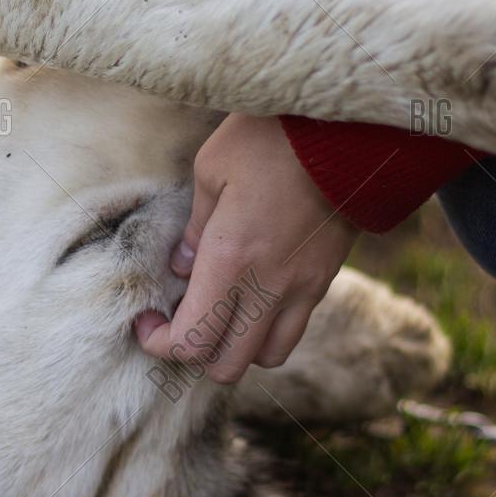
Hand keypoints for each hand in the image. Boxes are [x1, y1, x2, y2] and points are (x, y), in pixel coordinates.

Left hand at [135, 114, 357, 382]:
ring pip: (266, 357)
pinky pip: (294, 330)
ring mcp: (302, 288)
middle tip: (180, 320)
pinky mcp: (324, 280)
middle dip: (195, 354)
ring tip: (221, 315)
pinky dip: (268, 331)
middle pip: (227, 365)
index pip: (191, 341)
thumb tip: (182, 268)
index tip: (147, 320)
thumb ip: (194, 229)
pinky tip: (254, 299)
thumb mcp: (212, 170)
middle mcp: (268, 286)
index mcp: (230, 260)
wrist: (348, 131)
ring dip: (236, 347)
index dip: (160, 343)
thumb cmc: (271, 139)